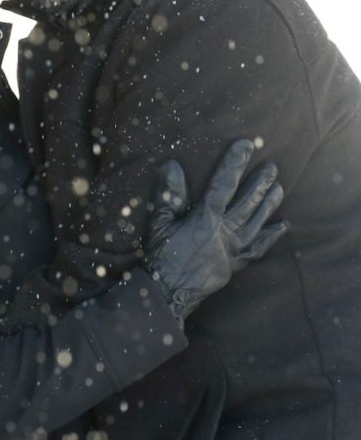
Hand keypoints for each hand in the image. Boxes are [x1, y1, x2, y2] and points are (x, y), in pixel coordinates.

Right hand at [144, 138, 286, 320]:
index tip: (246, 146)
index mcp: (205, 218)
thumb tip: (172, 165)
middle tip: (272, 167)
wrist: (167, 293)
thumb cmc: (160, 256)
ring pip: (256, 222)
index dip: (234, 164)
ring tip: (279, 188)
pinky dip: (270, 237)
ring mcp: (232, 249)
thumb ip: (168, 194)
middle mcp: (224, 231)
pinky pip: (257, 249)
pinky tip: (282, 227)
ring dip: (269, 205)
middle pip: (247, 202)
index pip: (223, 184)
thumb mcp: (158, 222)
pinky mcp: (234, 264)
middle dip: (260, 183)